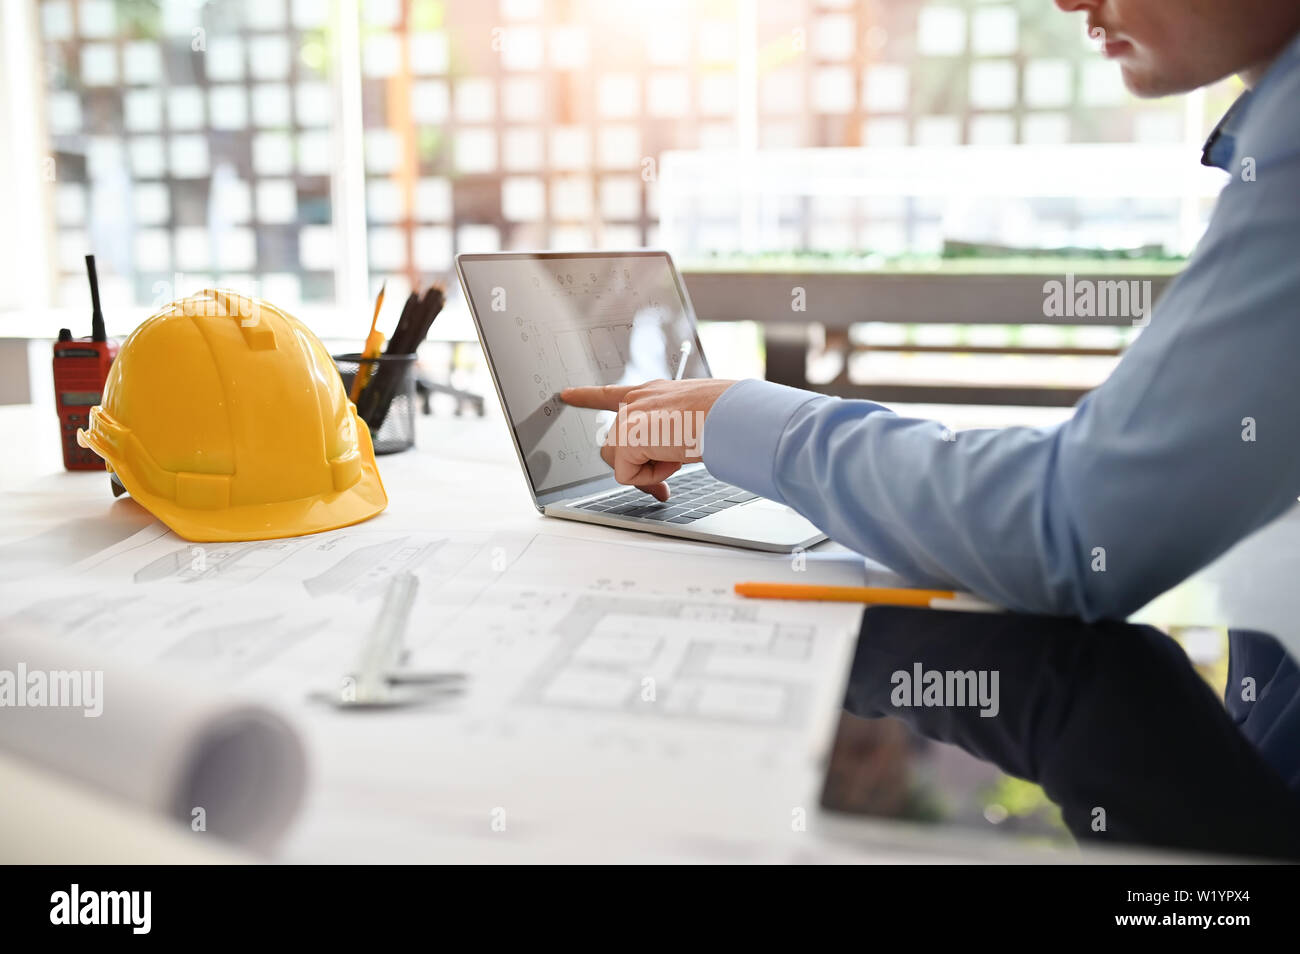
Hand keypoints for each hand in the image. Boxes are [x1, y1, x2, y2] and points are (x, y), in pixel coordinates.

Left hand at [561, 378, 736, 500]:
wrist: (728, 413)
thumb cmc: (722, 414)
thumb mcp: (688, 420)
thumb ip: (666, 436)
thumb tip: (660, 469)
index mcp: (651, 392)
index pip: (611, 394)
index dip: (586, 395)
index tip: (566, 394)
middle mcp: (635, 401)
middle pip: (617, 445)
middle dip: (640, 465)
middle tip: (671, 471)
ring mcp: (629, 418)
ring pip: (619, 461)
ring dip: (648, 469)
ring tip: (678, 454)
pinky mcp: (628, 439)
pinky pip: (628, 475)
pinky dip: (651, 477)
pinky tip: (672, 459)